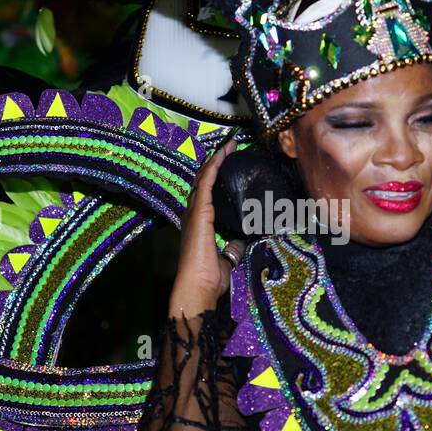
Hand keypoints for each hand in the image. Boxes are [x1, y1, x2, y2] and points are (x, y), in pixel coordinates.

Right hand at [168, 139, 237, 317]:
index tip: (228, 161)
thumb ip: (231, 248)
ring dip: (216, 158)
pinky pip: (206, 182)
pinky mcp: (199, 211)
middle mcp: (193, 213)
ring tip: (229, 144)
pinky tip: (224, 153)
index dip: (215, 176)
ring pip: (204, 177)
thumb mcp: (226, 259)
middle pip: (203, 180)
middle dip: (216, 162)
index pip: (206, 193)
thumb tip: (238, 242)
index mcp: (198, 223)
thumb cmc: (209, 278)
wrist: (198, 286)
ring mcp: (194, 211)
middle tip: (230, 145)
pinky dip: (215, 165)